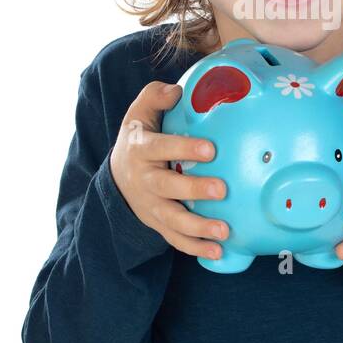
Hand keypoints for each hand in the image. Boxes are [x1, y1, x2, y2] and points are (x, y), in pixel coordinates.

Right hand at [108, 81, 228, 260]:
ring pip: (172, 220)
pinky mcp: (157, 224)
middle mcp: (143, 180)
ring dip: (198, 227)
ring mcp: (150, 206)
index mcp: (141, 150)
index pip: (160, 148)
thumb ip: (155, 97)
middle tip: (221, 190)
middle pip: (167, 187)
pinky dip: (195, 248)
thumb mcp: (139, 113)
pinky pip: (175, 240)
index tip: (210, 149)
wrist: (118, 176)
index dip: (183, 148)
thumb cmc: (140, 138)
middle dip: (193, 191)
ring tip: (224, 231)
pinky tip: (217, 252)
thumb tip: (177, 91)